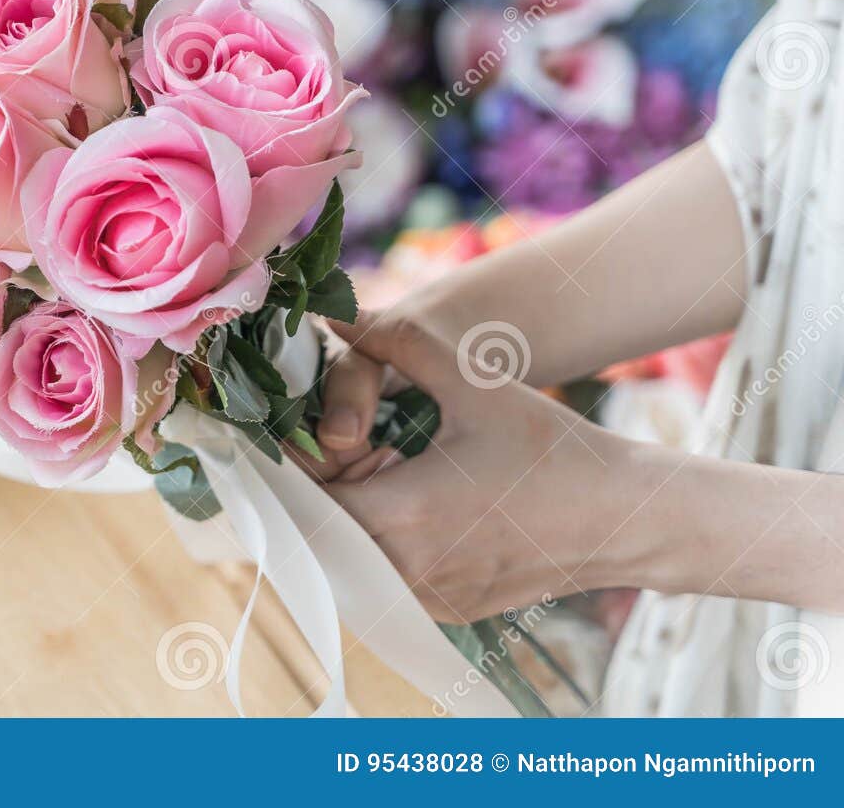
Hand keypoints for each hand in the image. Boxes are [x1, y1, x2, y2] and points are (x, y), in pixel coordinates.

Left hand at [296, 312, 652, 621]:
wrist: (626, 517)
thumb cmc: (551, 447)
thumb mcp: (473, 380)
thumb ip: (400, 341)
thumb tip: (339, 314)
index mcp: (405, 513)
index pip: (308, 502)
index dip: (298, 467)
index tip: (303, 430)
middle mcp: (409, 568)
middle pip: (323, 534)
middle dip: (322, 489)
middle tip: (347, 445)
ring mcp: (429, 598)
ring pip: (352, 562)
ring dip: (351, 518)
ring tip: (381, 470)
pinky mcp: (448, 610)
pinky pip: (388, 580)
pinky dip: (383, 544)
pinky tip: (412, 502)